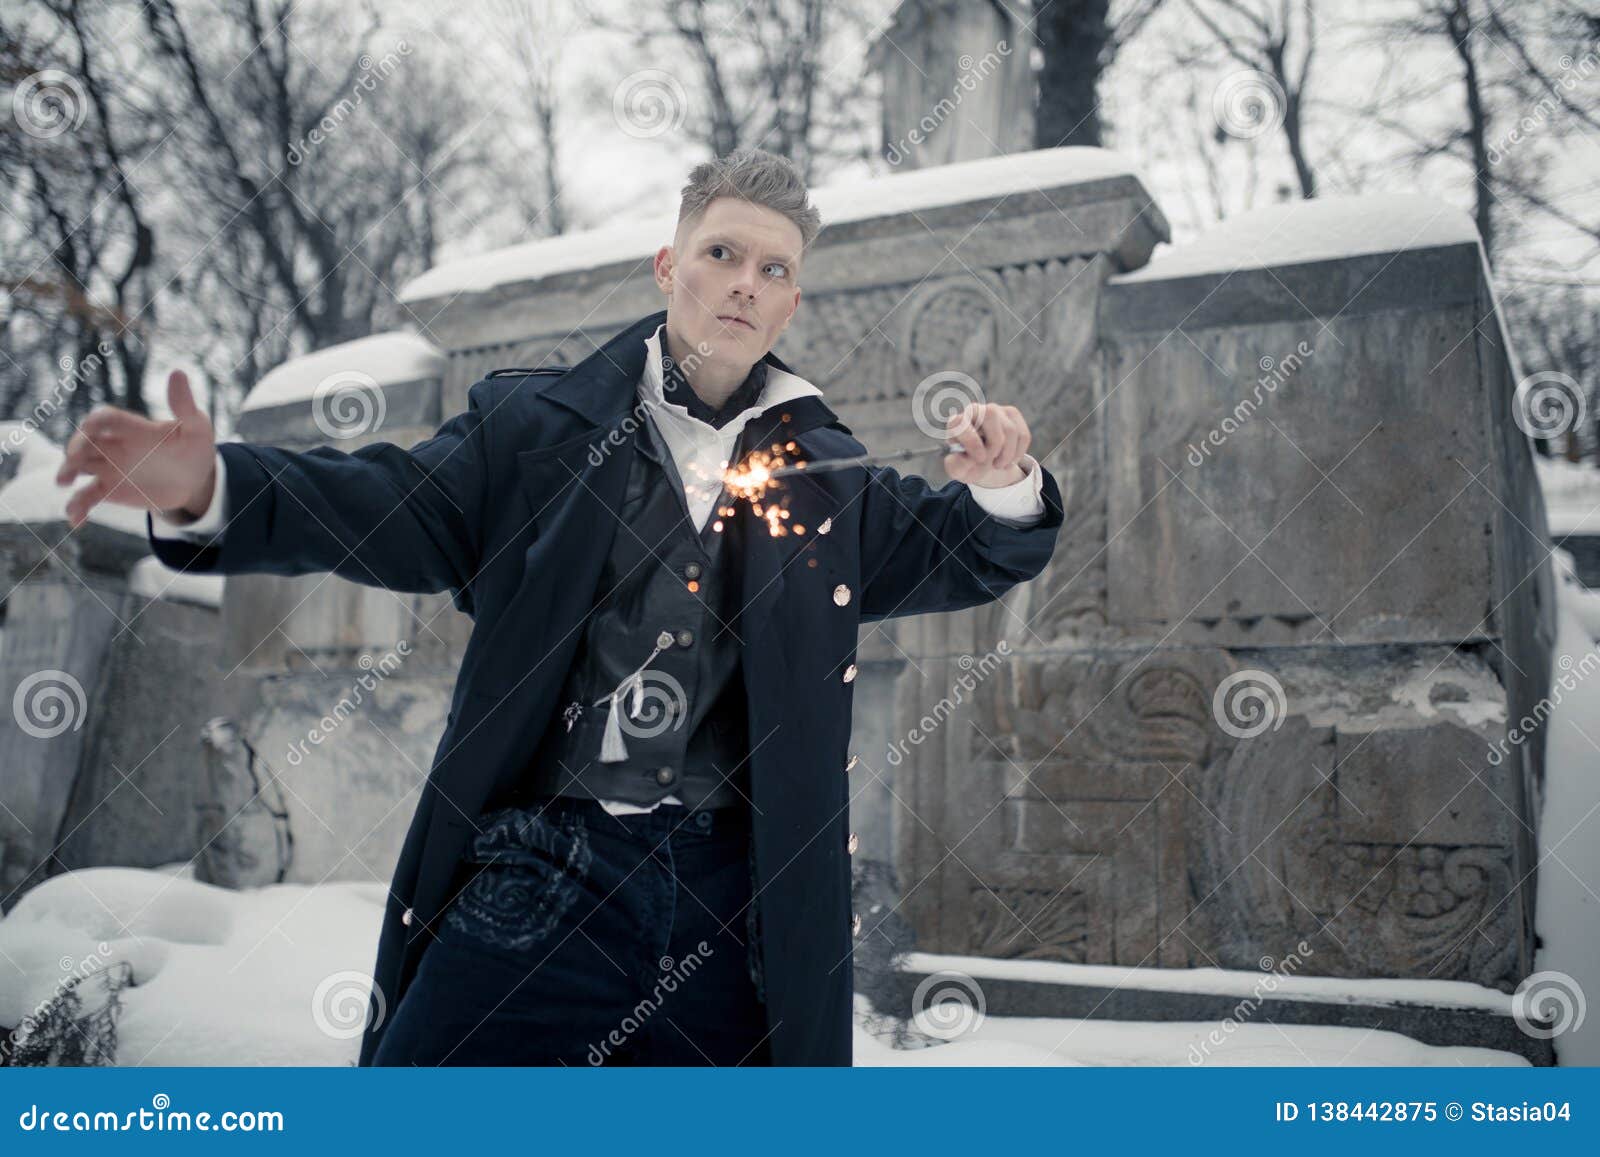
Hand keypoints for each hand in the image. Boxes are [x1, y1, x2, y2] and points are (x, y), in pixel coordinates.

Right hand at [55, 370, 217, 528]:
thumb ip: (185, 406)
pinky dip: (77, 508)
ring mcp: (108, 468)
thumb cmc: (195, 447)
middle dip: (76, 447)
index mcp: (132, 428)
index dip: (96, 421)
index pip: (106, 418)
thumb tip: (178, 373)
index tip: (91, 427)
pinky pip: (86, 498)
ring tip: (65, 483)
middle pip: (84, 441)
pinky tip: (76, 522)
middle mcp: (114, 445)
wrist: (195, 480)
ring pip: (77, 468)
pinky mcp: (109, 490)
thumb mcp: (197, 428)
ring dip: (67, 473)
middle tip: (76, 458)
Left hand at [942, 401, 1031, 487]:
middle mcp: (975, 410)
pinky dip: (1018, 453)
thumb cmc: (967, 463)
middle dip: (994, 446)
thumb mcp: (958, 470)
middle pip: (990, 416)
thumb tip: (969, 458)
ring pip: (1010, 430)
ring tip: (998, 465)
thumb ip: (958, 466)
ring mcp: (995, 410)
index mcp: (956, 422)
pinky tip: (1009, 460)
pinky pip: (1023, 435)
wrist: (981, 461)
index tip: (980, 458)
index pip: (962, 423)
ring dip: (1007, 455)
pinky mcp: (1012, 414)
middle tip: (991, 463)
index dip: (973, 442)